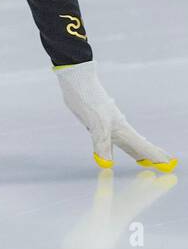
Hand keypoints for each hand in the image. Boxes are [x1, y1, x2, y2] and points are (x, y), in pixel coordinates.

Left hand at [56, 61, 176, 170]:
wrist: (77, 83)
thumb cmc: (89, 100)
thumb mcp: (95, 124)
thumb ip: (102, 144)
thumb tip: (108, 164)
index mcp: (123, 130)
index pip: (144, 147)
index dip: (156, 157)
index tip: (170, 166)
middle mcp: (119, 128)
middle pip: (139, 146)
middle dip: (152, 156)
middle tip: (165, 165)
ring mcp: (109, 125)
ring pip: (127, 142)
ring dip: (137, 151)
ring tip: (143, 159)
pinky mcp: (98, 122)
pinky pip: (112, 139)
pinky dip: (118, 146)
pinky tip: (117, 144)